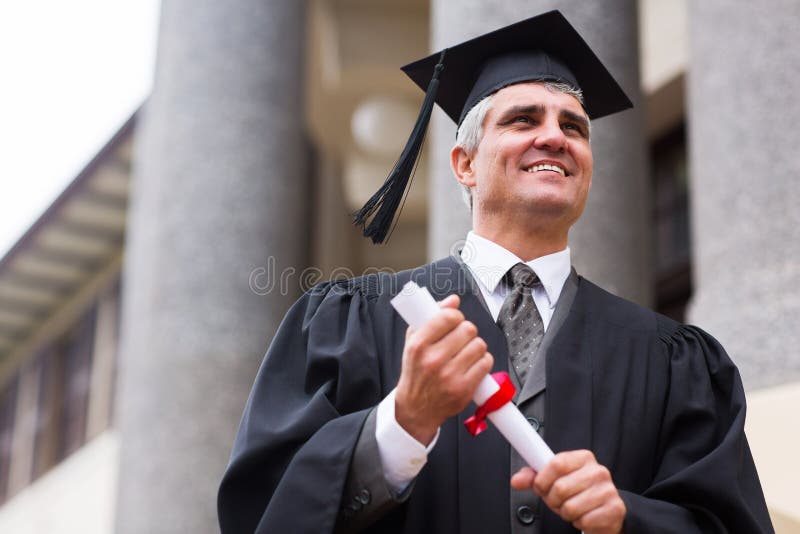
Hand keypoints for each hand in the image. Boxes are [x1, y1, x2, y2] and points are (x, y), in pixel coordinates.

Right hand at [395, 294, 493, 444]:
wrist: (416, 408)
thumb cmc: (416, 372)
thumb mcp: (413, 342)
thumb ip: (431, 317)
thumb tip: (453, 300)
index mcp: (419, 345)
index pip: (448, 317)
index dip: (456, 316)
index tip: (454, 321)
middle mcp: (433, 360)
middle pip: (468, 329)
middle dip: (467, 331)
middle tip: (460, 338)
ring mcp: (449, 376)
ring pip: (479, 345)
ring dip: (476, 346)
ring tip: (466, 352)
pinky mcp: (464, 389)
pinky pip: (486, 363)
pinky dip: (482, 361)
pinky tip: (472, 364)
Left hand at [511, 450, 625, 533]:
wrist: (605, 509)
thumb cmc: (578, 492)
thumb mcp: (554, 480)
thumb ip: (534, 477)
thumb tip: (516, 480)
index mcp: (583, 458)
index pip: (556, 464)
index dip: (542, 479)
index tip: (540, 487)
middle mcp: (598, 471)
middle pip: (560, 488)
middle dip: (553, 500)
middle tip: (558, 501)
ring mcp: (608, 490)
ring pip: (570, 507)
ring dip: (566, 513)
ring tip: (572, 508)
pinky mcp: (614, 509)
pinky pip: (584, 521)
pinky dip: (579, 523)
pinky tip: (584, 516)